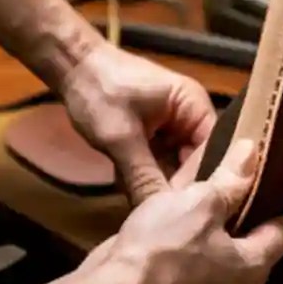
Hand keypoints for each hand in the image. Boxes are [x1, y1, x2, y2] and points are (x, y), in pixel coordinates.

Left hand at [60, 42, 216, 204]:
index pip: (212, 153)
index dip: (198, 183)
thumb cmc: (99, 91)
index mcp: (194, 106)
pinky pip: (158, 163)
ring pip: (175, 167)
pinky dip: (145, 177)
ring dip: (157, 185)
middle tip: (163, 217)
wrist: (70, 66)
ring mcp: (172, 126)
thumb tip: (157, 213)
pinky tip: (133, 195)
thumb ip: (142, 175)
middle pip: (196, 162)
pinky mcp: (154, 134)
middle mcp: (190, 117)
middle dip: (177, 187)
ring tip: (147, 211)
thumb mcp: (120, 137)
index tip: (180, 212)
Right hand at [84, 139, 282, 283]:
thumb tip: (255, 152)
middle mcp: (234, 280)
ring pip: (213, 238)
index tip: (260, 167)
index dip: (272, 196)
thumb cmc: (164, 249)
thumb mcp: (201, 204)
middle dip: (237, 198)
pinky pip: (187, 246)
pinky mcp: (172, 282)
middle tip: (230, 162)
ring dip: (207, 209)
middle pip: (246, 232)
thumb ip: (231, 180)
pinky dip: (184, 224)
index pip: (280, 228)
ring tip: (201, 172)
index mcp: (253, 265)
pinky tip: (172, 198)